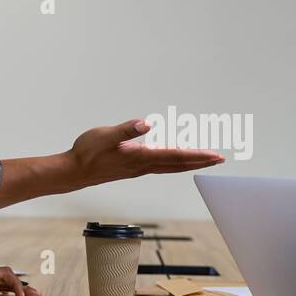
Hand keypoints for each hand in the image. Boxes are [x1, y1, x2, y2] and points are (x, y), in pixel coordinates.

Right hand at [64, 120, 224, 188]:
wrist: (74, 172)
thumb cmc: (87, 152)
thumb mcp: (105, 135)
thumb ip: (126, 129)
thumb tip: (147, 124)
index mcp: (140, 156)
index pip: (176, 156)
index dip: (197, 155)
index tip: (215, 156)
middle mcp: (144, 165)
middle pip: (179, 164)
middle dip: (201, 161)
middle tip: (221, 159)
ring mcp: (139, 169)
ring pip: (172, 166)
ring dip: (191, 163)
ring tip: (206, 159)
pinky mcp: (134, 168)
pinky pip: (162, 166)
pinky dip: (176, 163)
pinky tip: (178, 159)